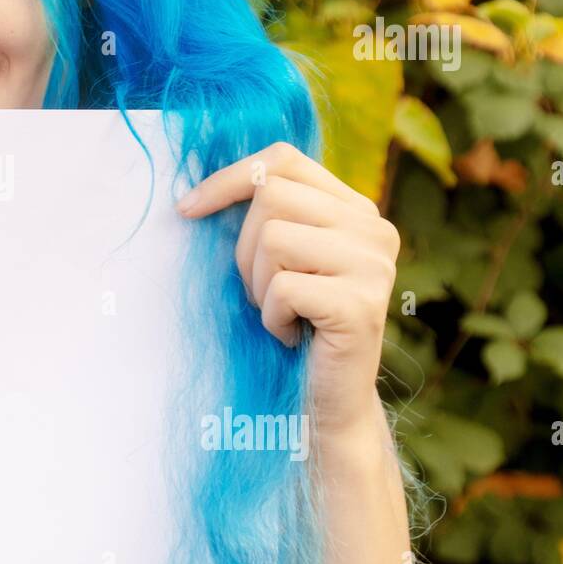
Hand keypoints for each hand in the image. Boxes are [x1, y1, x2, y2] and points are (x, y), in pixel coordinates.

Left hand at [176, 142, 398, 435]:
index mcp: (356, 209)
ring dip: (258, 286)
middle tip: (264, 293)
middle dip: (244, 250)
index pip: (283, 160)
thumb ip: (265, 216)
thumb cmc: (292, 326)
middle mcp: (375, 229)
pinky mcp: (361, 304)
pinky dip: (271, 319)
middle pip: (271, 197)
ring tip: (283, 314)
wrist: (327, 403)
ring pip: (271, 238)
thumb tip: (195, 189)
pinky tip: (294, 336)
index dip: (229, 178)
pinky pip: (281, 288)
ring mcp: (374, 265)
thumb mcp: (278, 260)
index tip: (187, 210)